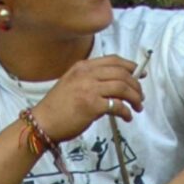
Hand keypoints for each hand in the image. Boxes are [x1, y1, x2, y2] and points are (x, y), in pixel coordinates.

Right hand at [29, 54, 145, 146]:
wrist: (43, 122)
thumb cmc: (58, 107)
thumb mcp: (73, 84)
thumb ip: (92, 80)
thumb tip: (117, 86)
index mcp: (82, 66)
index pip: (113, 60)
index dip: (130, 66)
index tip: (140, 74)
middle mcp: (86, 74)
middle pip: (121, 73)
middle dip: (136, 85)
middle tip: (140, 96)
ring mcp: (89, 89)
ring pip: (122, 87)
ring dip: (135, 98)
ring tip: (138, 107)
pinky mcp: (92, 106)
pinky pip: (117, 106)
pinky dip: (126, 112)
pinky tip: (127, 117)